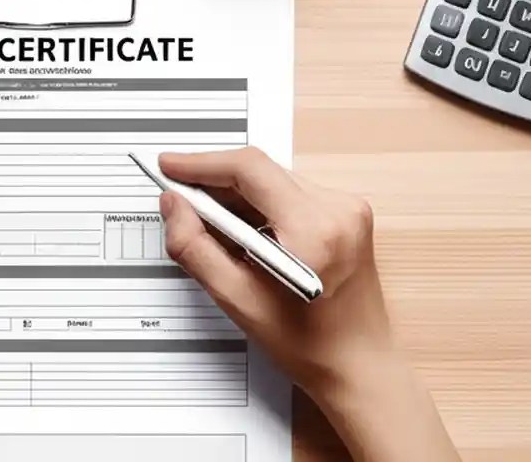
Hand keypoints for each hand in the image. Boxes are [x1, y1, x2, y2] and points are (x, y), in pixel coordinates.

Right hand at [158, 148, 457, 461]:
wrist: (359, 366)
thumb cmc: (312, 346)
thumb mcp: (238, 300)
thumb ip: (195, 248)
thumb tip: (174, 206)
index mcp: (315, 229)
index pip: (248, 170)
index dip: (201, 163)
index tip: (170, 166)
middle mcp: (339, 210)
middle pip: (261, 171)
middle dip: (215, 180)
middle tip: (180, 197)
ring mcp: (349, 210)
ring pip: (274, 180)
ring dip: (237, 194)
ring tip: (210, 222)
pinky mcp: (348, 215)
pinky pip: (292, 193)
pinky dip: (261, 204)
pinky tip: (244, 230)